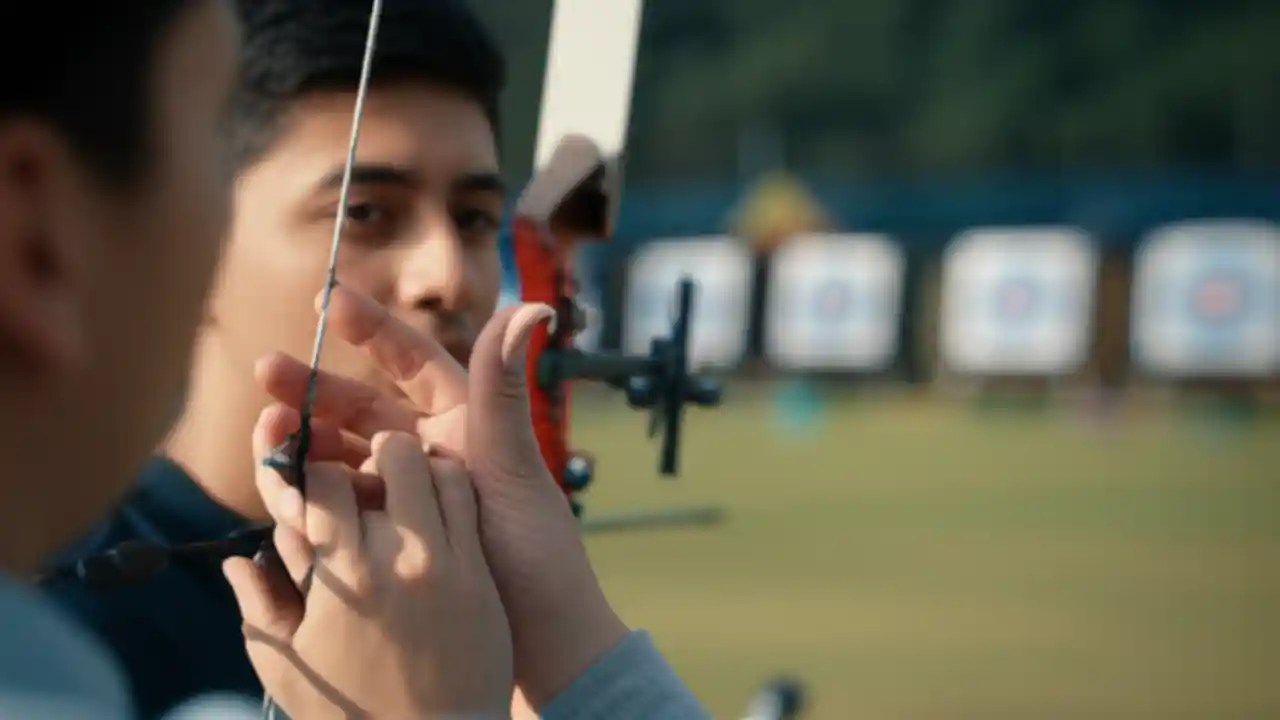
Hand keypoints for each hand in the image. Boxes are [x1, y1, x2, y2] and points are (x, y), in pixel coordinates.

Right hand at [223, 420, 512, 719]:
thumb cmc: (355, 717)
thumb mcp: (291, 668)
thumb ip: (260, 608)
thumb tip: (236, 563)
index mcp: (344, 574)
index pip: (324, 480)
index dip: (314, 470)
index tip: (314, 482)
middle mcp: (398, 556)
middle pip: (388, 456)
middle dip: (370, 456)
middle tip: (366, 472)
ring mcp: (447, 561)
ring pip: (436, 467)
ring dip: (417, 465)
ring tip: (403, 483)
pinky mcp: (481, 573)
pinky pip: (468, 502)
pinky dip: (450, 488)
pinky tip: (436, 505)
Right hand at [254, 285, 628, 707]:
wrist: (537, 648)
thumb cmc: (538, 557)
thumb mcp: (512, 469)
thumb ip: (503, 390)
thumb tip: (531, 307)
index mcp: (467, 427)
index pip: (413, 363)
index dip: (372, 328)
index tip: (329, 296)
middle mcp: (432, 455)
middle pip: (362, 409)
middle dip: (313, 388)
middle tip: (266, 372)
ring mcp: (405, 499)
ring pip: (341, 458)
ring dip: (301, 443)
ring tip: (266, 435)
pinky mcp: (384, 542)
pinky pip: (337, 508)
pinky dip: (307, 496)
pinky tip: (279, 489)